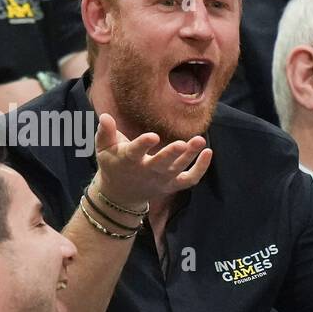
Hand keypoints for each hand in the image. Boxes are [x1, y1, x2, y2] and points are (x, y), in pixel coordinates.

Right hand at [88, 113, 211, 210]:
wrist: (120, 195)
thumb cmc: (113, 164)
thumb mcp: (104, 148)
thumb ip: (105, 132)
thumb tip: (105, 116)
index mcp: (128, 160)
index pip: (135, 152)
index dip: (143, 144)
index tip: (153, 136)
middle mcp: (147, 171)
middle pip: (161, 164)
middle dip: (171, 154)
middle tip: (183, 143)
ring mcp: (162, 179)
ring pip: (178, 169)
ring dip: (190, 156)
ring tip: (200, 140)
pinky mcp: (172, 184)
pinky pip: (189, 179)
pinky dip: (201, 169)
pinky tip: (208, 152)